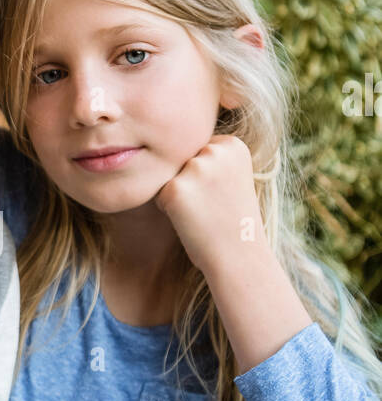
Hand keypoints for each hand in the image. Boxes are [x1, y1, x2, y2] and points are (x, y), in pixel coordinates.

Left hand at [153, 134, 264, 276]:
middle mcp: (215, 150)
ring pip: (171, 176)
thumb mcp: (232, 177)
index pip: (201, 152)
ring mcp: (195, 168)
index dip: (208, 178)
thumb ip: (213, 158)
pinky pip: (161, 195)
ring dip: (180, 196)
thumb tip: (170, 145)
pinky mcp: (175, 188)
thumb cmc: (234, 220)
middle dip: (192, 184)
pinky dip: (170, 210)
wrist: (240, 256)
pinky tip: (193, 221)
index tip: (226, 195)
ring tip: (205, 213)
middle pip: (184, 162)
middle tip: (215, 207)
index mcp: (233, 144)